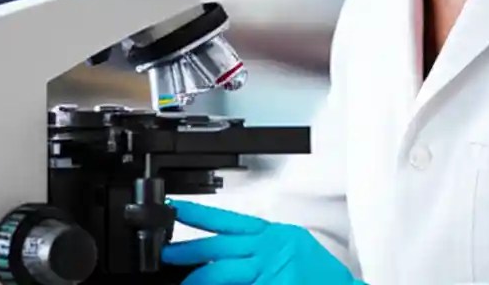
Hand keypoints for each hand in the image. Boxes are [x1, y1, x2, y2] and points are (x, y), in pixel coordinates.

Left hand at [162, 200, 359, 284]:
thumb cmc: (321, 278)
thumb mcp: (289, 249)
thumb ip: (257, 250)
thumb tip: (222, 257)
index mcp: (274, 236)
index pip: (230, 221)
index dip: (200, 215)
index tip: (177, 211)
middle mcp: (272, 251)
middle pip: (221, 248)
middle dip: (190, 252)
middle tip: (167, 255)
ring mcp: (273, 273)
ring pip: (226, 273)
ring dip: (201, 278)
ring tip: (183, 282)